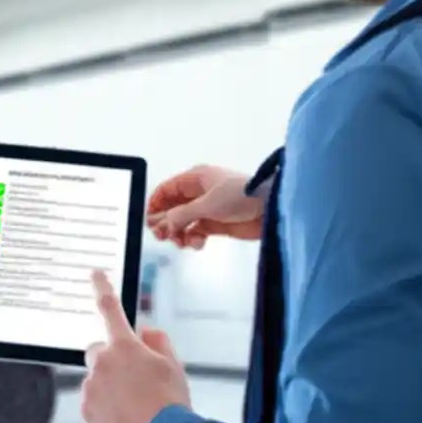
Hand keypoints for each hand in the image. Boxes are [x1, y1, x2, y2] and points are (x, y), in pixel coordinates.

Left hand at [82, 270, 191, 422]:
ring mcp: (91, 386)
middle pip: (99, 351)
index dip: (102, 288)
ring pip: (96, 378)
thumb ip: (157, 342)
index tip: (95, 275)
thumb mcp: (174, 365)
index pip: (110, 309)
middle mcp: (102, 362)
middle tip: (132, 378)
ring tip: (134, 405)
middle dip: (111, 358)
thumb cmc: (171, 403)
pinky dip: (104, 405)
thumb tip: (146, 333)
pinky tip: (125, 416)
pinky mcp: (86, 408)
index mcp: (125, 346)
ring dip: (109, 385)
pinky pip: (92, 400)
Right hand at [147, 165, 263, 248]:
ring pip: (182, 223)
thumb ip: (181, 215)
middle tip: (163, 236)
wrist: (271, 209)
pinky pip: (195, 232)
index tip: (149, 220)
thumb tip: (163, 224)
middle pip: (171, 208)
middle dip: (166, 223)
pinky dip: (193, 239)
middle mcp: (198, 193)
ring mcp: (207, 208)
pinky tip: (198, 243)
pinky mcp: (215, 223)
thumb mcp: (206, 204)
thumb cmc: (243, 196)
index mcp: (195, 179)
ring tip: (182, 242)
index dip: (155, 204)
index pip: (166, 190)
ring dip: (179, 234)